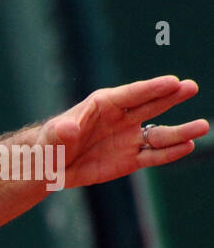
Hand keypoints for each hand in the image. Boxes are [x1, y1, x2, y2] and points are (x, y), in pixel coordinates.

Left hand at [38, 75, 208, 189]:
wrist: (49, 166)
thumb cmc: (49, 144)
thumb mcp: (51, 137)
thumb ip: (61, 131)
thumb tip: (69, 128)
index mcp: (103, 105)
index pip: (130, 94)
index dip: (151, 88)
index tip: (172, 81)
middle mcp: (120, 119)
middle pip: (150, 105)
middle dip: (170, 96)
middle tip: (190, 87)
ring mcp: (127, 139)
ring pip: (158, 134)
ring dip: (179, 131)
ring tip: (202, 127)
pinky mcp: (129, 160)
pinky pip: (153, 156)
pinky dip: (169, 153)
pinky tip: (187, 147)